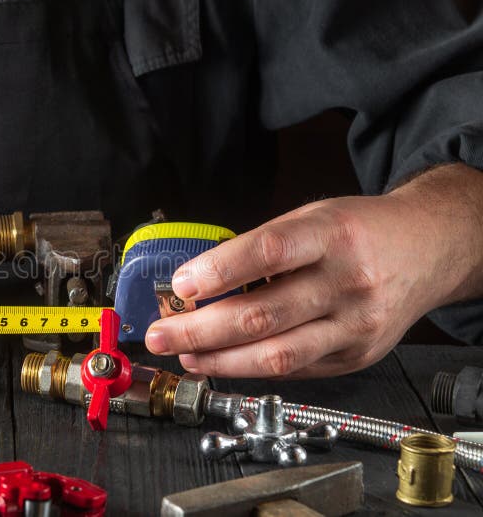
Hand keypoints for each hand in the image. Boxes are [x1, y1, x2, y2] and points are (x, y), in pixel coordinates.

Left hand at [145, 164, 482, 378]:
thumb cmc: (359, 230)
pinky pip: (295, 369)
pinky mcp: (356, 355)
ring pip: (276, 354)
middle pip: (262, 315)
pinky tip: (224, 361)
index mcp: (332, 235)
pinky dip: (252, 368)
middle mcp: (348, 281)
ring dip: (219, 360)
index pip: (268, 252)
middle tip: (161, 333)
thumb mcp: (311, 218)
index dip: (218, 271)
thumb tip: (198, 280)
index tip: (180, 286)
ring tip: (185, 355)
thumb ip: (259, 248)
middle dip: (200, 330)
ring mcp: (355, 324)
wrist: (427, 249)